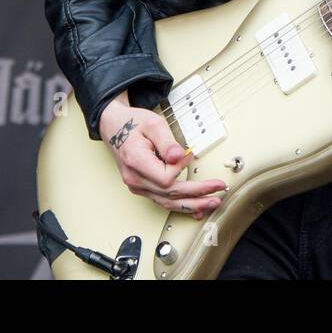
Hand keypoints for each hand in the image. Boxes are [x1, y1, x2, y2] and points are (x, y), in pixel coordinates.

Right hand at [98, 92, 226, 220]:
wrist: (114, 126)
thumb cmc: (132, 123)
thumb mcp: (152, 124)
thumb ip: (167, 142)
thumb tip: (179, 156)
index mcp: (136, 162)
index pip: (165, 178)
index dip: (181, 168)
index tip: (188, 154)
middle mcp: (136, 179)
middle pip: (170, 194)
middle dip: (197, 194)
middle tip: (217, 191)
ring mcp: (138, 185)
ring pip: (168, 202)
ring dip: (192, 205)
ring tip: (211, 203)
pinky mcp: (143, 187)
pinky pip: (163, 200)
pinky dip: (181, 205)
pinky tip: (195, 209)